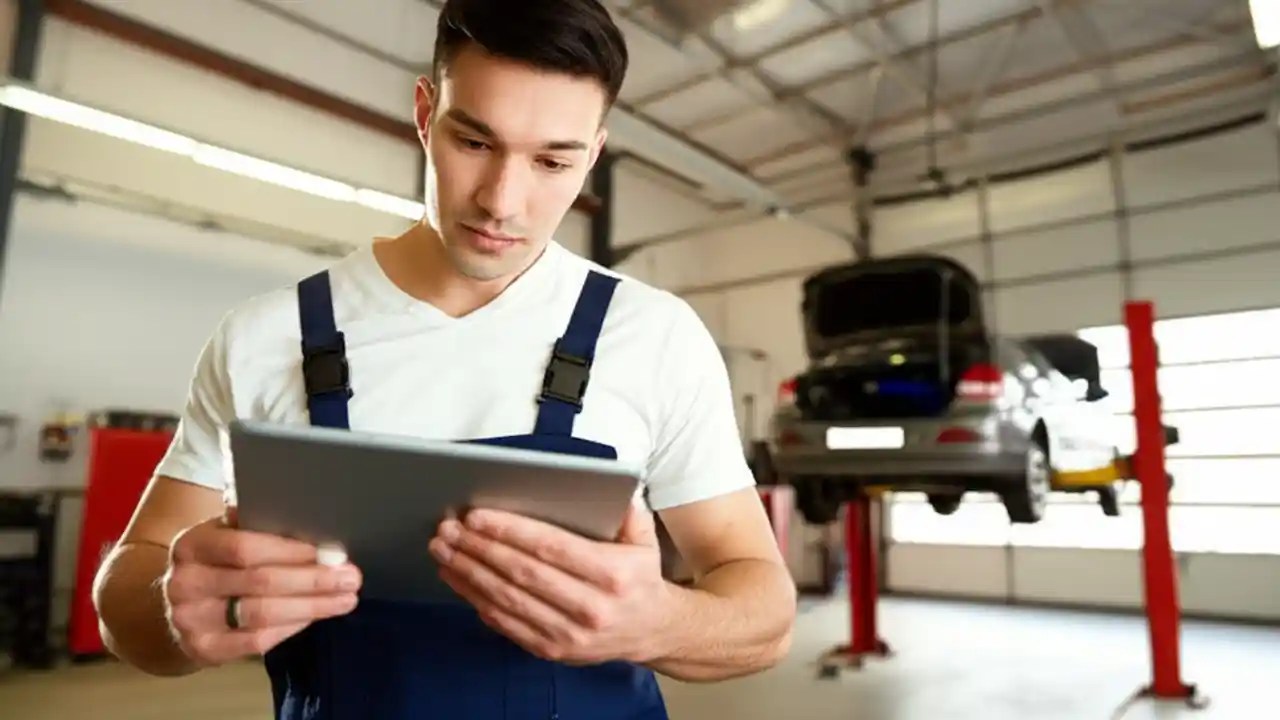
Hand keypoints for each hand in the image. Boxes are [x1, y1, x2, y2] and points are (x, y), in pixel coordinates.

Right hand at [162, 508, 362, 667]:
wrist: (181, 604)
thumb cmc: (217, 561)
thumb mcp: (224, 533)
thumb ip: (255, 523)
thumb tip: (308, 515)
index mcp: (192, 545)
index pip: (244, 547)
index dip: (291, 551)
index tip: (331, 551)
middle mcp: (185, 582)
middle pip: (259, 581)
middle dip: (313, 580)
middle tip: (350, 577)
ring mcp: (191, 619)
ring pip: (262, 614)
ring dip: (311, 606)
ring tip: (345, 599)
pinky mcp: (203, 649)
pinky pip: (256, 641)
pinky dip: (292, 627)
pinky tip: (315, 616)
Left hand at [430, 503, 675, 665]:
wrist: (652, 631)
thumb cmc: (640, 578)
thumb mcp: (646, 539)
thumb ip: (628, 512)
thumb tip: (607, 485)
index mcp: (613, 574)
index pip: (551, 548)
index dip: (510, 531)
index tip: (477, 516)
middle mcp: (590, 607)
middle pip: (522, 573)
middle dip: (480, 548)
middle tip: (449, 529)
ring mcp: (569, 634)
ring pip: (508, 600)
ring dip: (470, 573)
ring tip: (443, 550)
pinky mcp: (552, 650)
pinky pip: (507, 624)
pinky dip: (477, 600)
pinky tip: (458, 579)